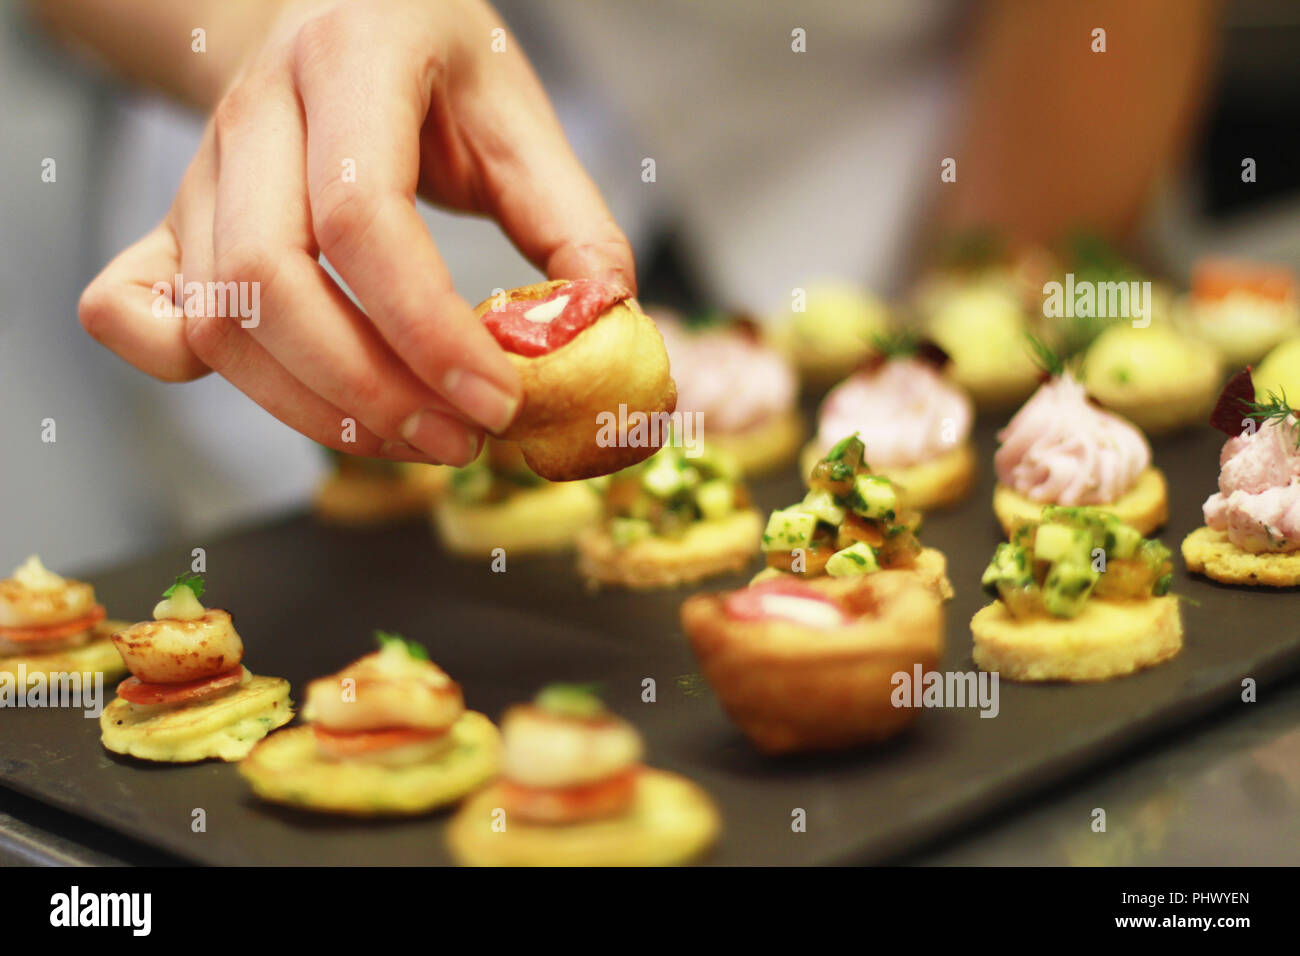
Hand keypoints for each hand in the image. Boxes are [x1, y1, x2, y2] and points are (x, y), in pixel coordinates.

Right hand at [78, 0, 635, 463]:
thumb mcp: (518, 113)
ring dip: (314, 409)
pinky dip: (181, 366)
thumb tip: (603, 328)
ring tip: (415, 438)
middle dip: (369, 392)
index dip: (427, 330)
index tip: (498, 400)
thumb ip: (572, 220)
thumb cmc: (435, 65)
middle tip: (460, 440)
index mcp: (352, 60)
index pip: (362, 219)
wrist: (340, 8)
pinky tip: (282, 395)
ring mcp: (200, 168)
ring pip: (218, 318)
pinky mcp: (175, 220)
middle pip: (268, 281)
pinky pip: (134, 307)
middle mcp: (256, 109)